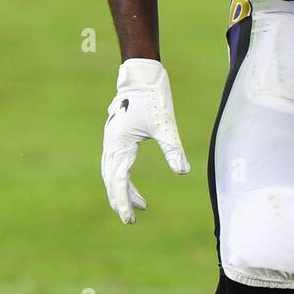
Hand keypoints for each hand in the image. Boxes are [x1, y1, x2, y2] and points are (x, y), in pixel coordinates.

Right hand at [101, 59, 189, 223]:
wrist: (141, 74)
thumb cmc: (153, 97)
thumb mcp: (166, 125)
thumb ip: (173, 150)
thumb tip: (183, 172)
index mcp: (120, 145)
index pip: (119, 182)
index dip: (124, 202)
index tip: (129, 220)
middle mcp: (111, 144)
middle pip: (111, 180)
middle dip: (121, 200)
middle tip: (132, 219)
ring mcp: (111, 140)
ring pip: (111, 172)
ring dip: (123, 189)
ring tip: (141, 204)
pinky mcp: (115, 135)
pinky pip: (114, 162)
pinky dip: (121, 176)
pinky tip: (132, 183)